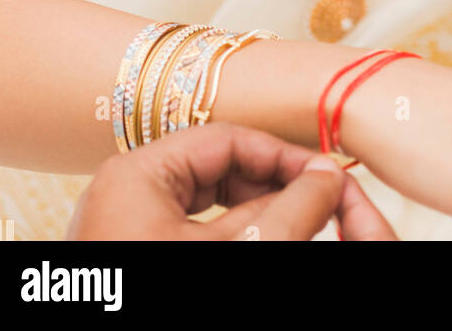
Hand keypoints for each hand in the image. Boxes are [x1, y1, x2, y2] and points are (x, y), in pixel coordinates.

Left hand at [66, 122, 396, 240]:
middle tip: (321, 203)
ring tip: (300, 226)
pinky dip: (231, 237)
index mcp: (136, 175)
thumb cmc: (163, 310)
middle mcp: (124, 195)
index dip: (284, 156)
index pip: (227, 139)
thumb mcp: (239, 253)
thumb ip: (290, 210)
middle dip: (274, 188)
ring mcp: (125, 230)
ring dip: (257, 214)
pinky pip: (190, 235)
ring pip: (208, 206)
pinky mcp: (134, 256)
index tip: (326, 176)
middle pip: (218, 171)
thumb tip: (327, 177)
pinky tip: (265, 242)